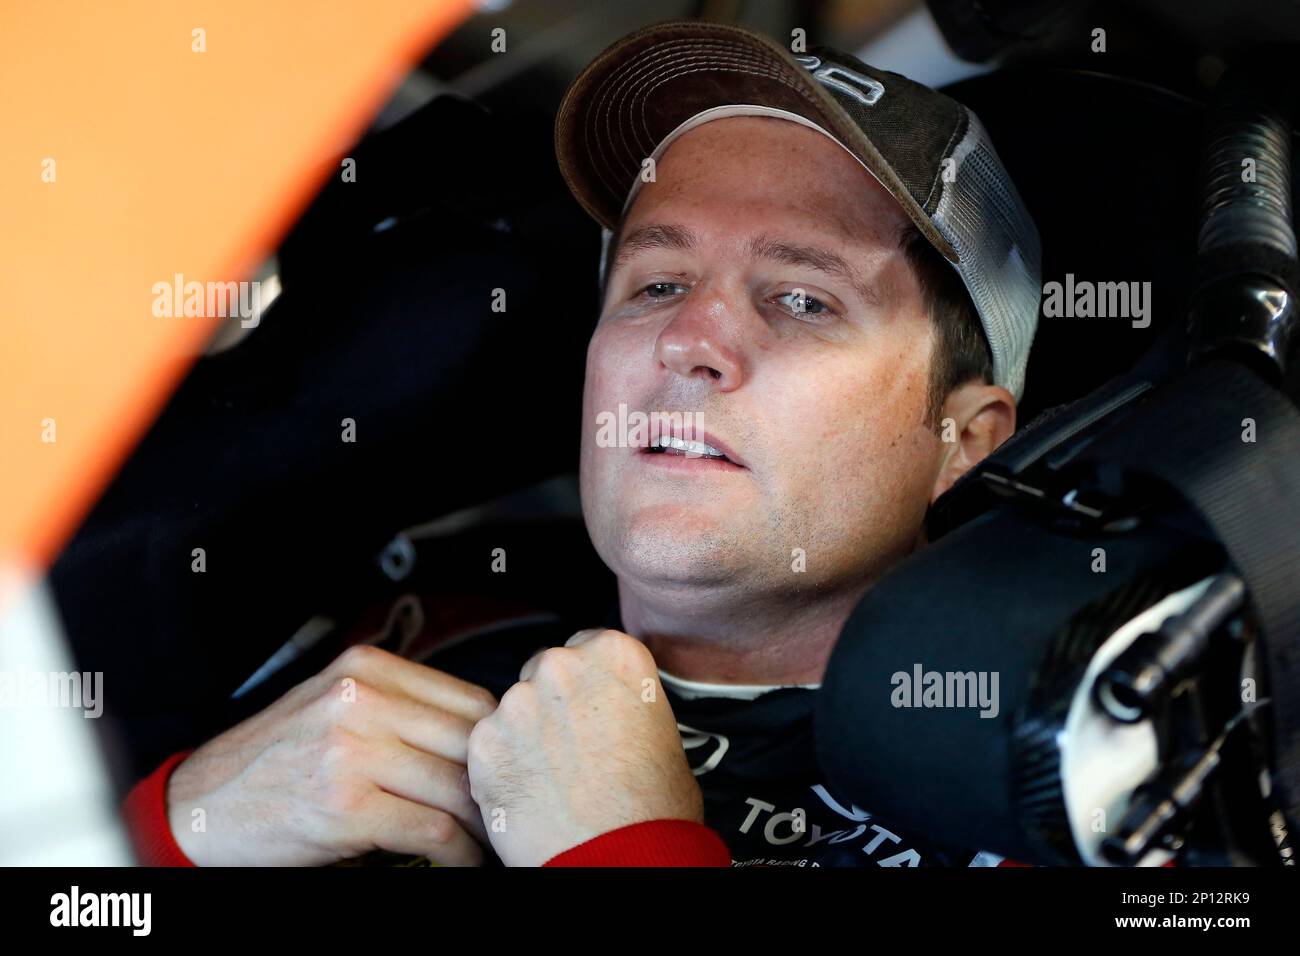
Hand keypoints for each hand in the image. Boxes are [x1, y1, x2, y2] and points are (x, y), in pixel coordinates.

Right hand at [166, 644, 496, 865]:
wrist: (199, 805)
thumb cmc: (272, 760)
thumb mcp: (332, 706)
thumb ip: (397, 706)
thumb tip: (480, 733)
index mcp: (365, 668)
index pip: (469, 698)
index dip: (498, 740)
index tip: (510, 768)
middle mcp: (360, 699)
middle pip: (470, 739)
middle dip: (498, 781)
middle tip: (514, 807)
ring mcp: (352, 750)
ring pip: (458, 785)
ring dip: (485, 821)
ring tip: (496, 838)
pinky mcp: (346, 805)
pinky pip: (433, 829)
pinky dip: (459, 852)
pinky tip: (463, 860)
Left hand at [467, 628, 702, 865]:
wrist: (619, 858)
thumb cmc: (653, 807)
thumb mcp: (662, 730)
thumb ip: (625, 699)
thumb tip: (611, 706)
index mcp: (614, 654)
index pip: (586, 647)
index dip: (587, 684)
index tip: (589, 707)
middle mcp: (562, 666)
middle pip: (545, 671)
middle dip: (552, 704)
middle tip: (570, 748)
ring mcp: (518, 702)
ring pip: (514, 708)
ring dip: (525, 733)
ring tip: (551, 778)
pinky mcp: (485, 741)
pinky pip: (488, 744)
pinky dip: (500, 765)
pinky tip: (529, 793)